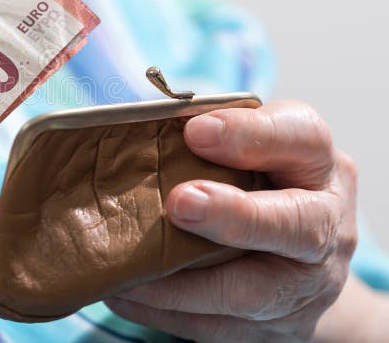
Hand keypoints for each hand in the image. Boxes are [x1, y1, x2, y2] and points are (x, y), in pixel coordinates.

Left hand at [105, 100, 356, 341]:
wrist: (304, 260)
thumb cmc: (261, 181)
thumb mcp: (254, 144)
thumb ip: (212, 133)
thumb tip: (138, 127)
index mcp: (316, 163)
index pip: (300, 138)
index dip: (250, 134)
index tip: (195, 131)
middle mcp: (324, 225)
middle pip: (295, 224)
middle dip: (235, 215)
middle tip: (180, 203)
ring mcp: (304, 284)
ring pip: (249, 292)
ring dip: (183, 284)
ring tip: (129, 270)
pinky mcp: (276, 327)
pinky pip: (216, 327)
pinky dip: (165, 312)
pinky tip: (124, 293)